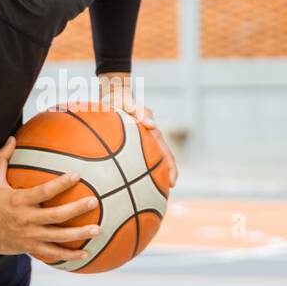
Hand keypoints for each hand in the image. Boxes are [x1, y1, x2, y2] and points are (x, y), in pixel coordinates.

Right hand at [0, 137, 101, 261]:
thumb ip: (1, 158)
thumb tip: (12, 138)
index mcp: (19, 201)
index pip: (44, 191)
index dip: (61, 184)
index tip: (77, 175)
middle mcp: (27, 219)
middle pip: (56, 215)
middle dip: (77, 209)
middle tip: (94, 202)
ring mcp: (30, 236)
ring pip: (59, 237)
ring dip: (79, 234)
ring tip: (97, 229)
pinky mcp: (31, 248)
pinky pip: (53, 254)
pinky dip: (69, 255)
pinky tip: (85, 254)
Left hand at [98, 72, 178, 187]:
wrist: (113, 94)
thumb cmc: (120, 98)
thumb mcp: (127, 101)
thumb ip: (138, 110)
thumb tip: (152, 125)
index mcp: (151, 131)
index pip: (165, 151)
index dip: (170, 166)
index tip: (173, 181)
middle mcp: (150, 137)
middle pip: (162, 158)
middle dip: (166, 174)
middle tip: (167, 191)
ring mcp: (141, 140)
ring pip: (150, 159)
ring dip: (154, 173)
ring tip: (153, 191)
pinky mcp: (131, 142)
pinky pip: (136, 157)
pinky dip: (137, 168)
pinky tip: (129, 180)